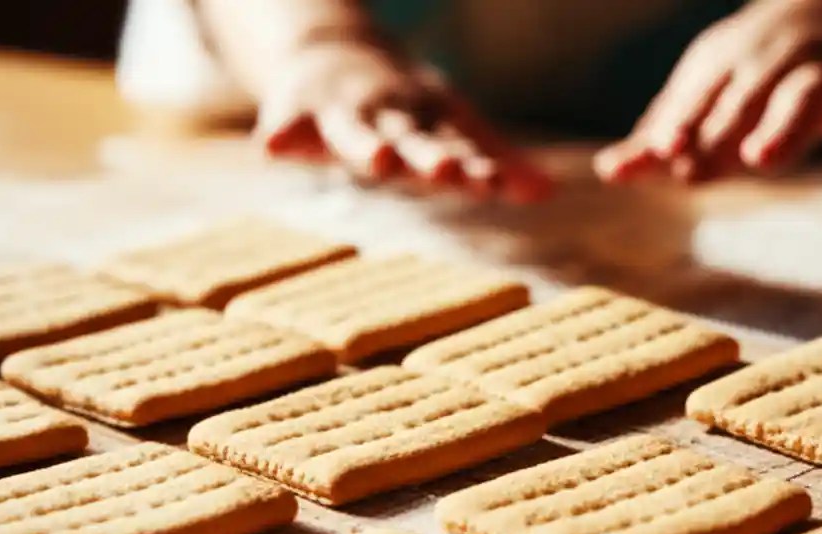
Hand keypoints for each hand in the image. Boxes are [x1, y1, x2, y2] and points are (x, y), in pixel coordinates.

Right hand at [257, 41, 553, 202]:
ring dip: (364, 146)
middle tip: (445, 171)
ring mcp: (342, 112)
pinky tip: (272, 147)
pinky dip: (281, 135)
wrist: (333, 51)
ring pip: (354, 133)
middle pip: (411, 139)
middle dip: (427, 156)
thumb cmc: (402, 105)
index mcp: (429, 123)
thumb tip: (549, 193)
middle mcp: (389, 115)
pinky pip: (288, 127)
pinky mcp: (296, 111)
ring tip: (376, 162)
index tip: (493, 185)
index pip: (457, 148)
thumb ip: (496, 160)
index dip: (474, 166)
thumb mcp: (450, 125)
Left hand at [595, 0, 821, 183]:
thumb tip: (608, 171)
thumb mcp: (711, 94)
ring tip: (760, 157)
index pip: (697, 99)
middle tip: (693, 173)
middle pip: (742, 101)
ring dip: (779, 126)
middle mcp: (769, 62)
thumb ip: (662, 137)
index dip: (680, 122)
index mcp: (723, 65)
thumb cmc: (763, 69)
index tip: (662, 150)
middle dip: (718, 133)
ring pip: (799, 98)